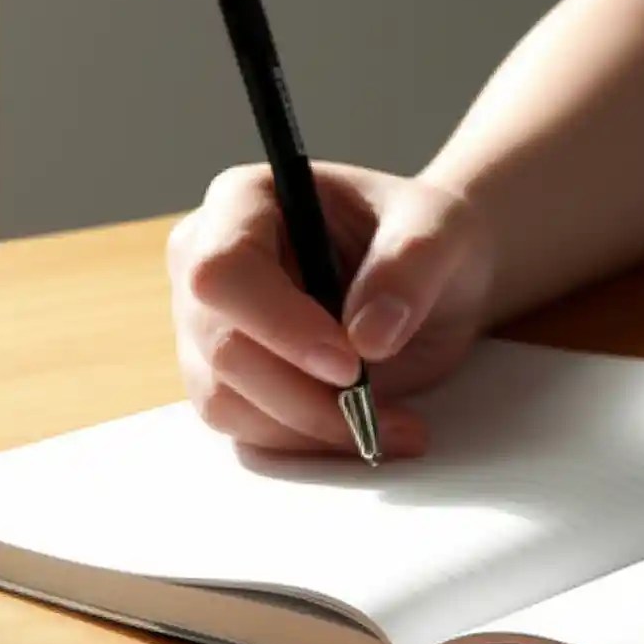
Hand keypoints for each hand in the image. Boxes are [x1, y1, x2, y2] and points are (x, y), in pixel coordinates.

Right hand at [167, 162, 492, 456]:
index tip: (349, 363)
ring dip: (306, 426)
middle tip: (378, 410)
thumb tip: (367, 338)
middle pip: (220, 345)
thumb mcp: (440, 233)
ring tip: (386, 425)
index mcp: (242, 202)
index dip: (277, 323)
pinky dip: (302, 441)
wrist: (428, 279)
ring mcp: (204, 324)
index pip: (222, 269)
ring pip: (224, 398)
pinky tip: (358, 428)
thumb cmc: (422, 239)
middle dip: (302, 393)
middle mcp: (203, 260)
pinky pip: (241, 428)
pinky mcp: (220, 377)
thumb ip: (409, 269)